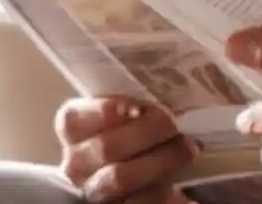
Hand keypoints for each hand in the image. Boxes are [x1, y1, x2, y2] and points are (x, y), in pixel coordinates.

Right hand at [55, 97, 197, 202]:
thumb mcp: (138, 110)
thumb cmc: (145, 130)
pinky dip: (167, 196)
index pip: (72, 119)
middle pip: (105, 147)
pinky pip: (141, 203)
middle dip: (147, 132)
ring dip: (161, 161)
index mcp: (77, 131)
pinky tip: (187, 190)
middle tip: (175, 123)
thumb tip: (184, 70)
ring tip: (190, 149)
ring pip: (118, 178)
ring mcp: (97, 191)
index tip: (134, 106)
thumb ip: (143, 96)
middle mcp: (79, 163)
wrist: (145, 178)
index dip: (100, 111)